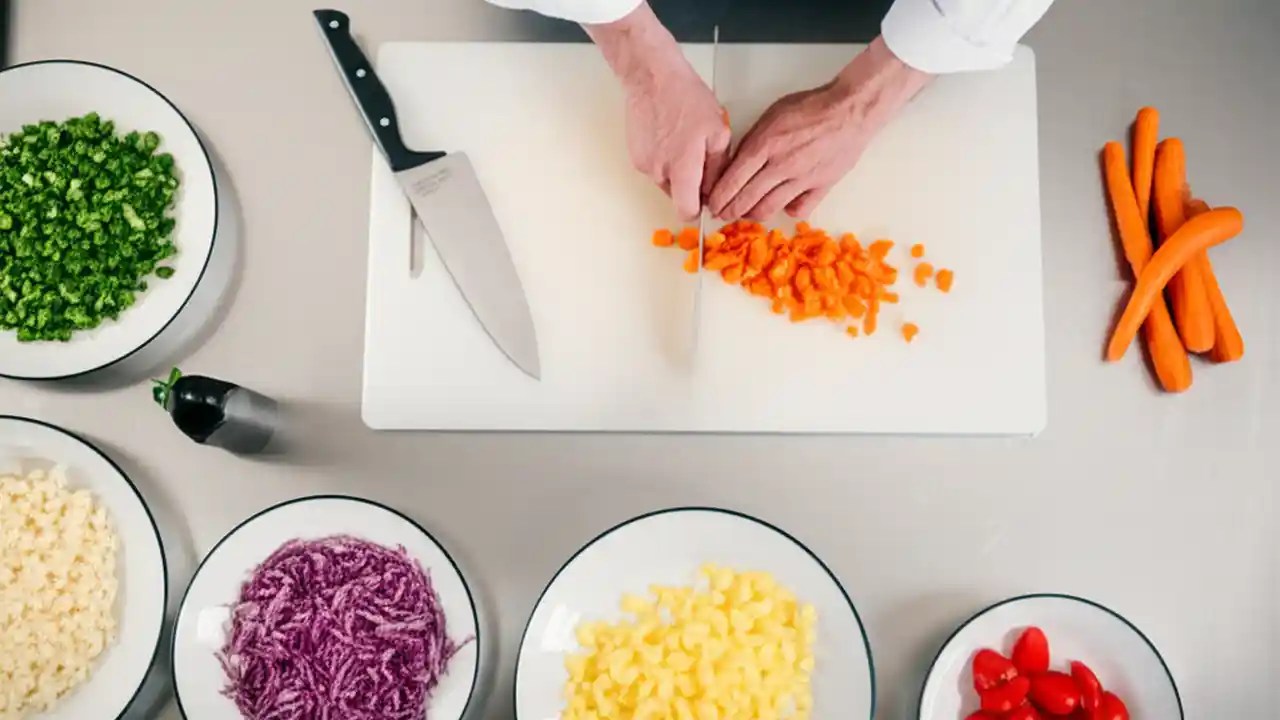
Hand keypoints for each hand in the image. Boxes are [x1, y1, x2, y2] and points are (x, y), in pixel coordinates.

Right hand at [585, 3, 729, 219]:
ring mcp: (644, 165)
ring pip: (666, 182)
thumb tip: (716, 191)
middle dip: (691, 185)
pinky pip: (654, 168)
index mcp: (682, 169)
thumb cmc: (687, 99)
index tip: (707, 197)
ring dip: (677, 171)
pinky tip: (670, 137)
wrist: (652, 77)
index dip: (699, 208)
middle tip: (701, 157)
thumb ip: (718, 168)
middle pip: (677, 196)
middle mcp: (659, 173)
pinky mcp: (635, 155)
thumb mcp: (718, 132)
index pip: (687, 212)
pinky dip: (664, 160)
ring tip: (684, 141)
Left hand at [708, 36, 931, 220]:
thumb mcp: (771, 116)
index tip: (712, 204)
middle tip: (722, 214)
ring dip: (753, 215)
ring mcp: (801, 180)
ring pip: (769, 209)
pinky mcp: (821, 187)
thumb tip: (736, 163)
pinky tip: (783, 205)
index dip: (719, 198)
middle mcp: (780, 167)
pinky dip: (787, 211)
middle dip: (729, 211)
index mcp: (764, 146)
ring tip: (747, 213)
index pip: (732, 181)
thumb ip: (752, 140)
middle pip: (746, 200)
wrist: (849, 110)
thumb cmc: (810, 107)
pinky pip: (799, 210)